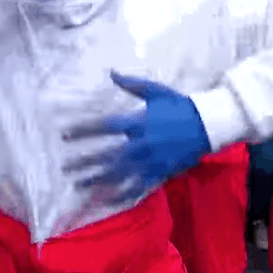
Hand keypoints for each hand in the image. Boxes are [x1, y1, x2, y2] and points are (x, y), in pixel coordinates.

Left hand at [62, 71, 210, 204]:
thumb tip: (111, 71)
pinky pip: (137, 188)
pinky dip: (122, 195)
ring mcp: (150, 162)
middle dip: (84, 162)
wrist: (208, 124)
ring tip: (78, 184)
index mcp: (138, 122)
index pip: (104, 127)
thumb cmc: (179, 105)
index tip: (64, 135)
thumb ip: (131, 83)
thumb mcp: (156, 91)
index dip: (83, 131)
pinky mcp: (159, 174)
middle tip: (64, 167)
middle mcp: (141, 144)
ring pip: (118, 176)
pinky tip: (108, 200)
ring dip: (97, 181)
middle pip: (106, 156)